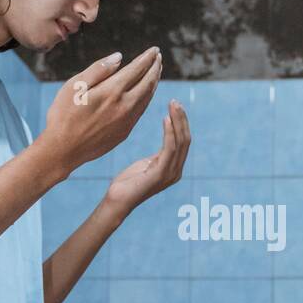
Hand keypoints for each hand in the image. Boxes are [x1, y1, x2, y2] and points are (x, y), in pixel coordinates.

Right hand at [35, 47, 162, 177]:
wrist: (63, 150)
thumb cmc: (63, 115)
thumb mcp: (74, 86)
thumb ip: (98, 70)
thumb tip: (119, 57)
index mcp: (112, 91)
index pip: (137, 69)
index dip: (147, 58)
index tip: (155, 49)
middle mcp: (124, 106)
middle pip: (148, 82)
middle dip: (155, 68)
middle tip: (159, 57)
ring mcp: (127, 120)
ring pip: (147, 97)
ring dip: (154, 82)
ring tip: (156, 71)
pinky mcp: (125, 131)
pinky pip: (141, 110)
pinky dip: (147, 97)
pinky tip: (146, 93)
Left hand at [103, 99, 190, 213]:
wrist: (117, 200)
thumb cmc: (128, 183)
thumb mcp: (147, 165)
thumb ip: (159, 156)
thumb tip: (166, 141)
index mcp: (174, 168)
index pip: (183, 142)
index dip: (181, 123)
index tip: (175, 106)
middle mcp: (176, 171)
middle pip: (185, 140)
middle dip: (181, 119)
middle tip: (175, 101)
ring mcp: (170, 174)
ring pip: (180, 142)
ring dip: (177, 121)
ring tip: (172, 105)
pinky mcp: (160, 175)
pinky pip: (169, 149)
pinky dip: (169, 132)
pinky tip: (165, 119)